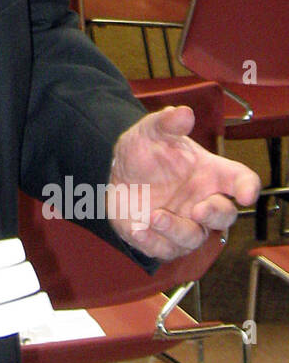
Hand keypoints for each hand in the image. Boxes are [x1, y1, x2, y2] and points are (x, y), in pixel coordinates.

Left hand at [107, 106, 260, 260]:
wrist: (114, 173)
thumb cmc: (144, 153)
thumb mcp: (150, 132)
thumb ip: (166, 123)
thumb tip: (182, 112)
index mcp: (210, 173)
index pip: (241, 180)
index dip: (248, 187)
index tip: (246, 193)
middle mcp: (202, 201)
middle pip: (225, 215)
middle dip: (215, 214)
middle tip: (198, 210)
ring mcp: (184, 223)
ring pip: (195, 238)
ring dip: (177, 230)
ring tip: (154, 216)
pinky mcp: (162, 240)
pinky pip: (165, 250)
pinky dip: (154, 243)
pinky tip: (138, 229)